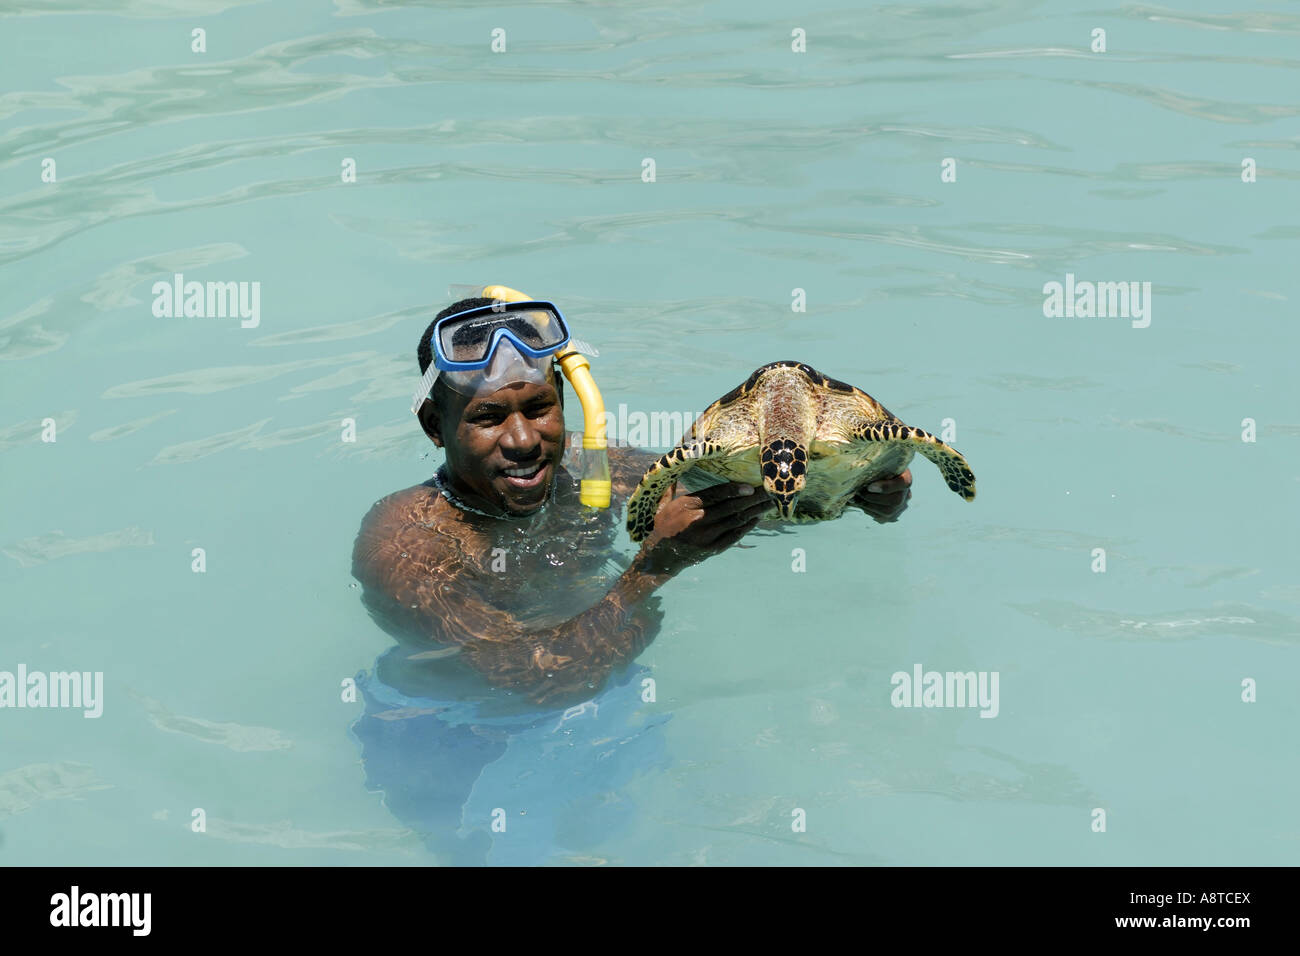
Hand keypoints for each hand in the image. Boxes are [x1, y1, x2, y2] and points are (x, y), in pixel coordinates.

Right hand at [638, 482, 770, 575]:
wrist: (662, 557)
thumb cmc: (664, 526)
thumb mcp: (663, 505)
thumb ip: (673, 487)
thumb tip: (676, 468)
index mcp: (687, 505)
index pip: (715, 495)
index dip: (734, 490)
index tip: (751, 486)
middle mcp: (698, 520)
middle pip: (731, 507)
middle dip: (753, 499)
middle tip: (770, 492)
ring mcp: (707, 536)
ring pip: (736, 520)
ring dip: (756, 512)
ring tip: (770, 504)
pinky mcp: (713, 548)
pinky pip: (735, 535)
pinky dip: (747, 526)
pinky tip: (757, 518)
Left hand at [856, 469, 911, 523]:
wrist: (877, 478)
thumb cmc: (876, 467)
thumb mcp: (877, 462)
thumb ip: (872, 465)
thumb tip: (858, 468)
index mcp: (905, 477)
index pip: (903, 483)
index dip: (886, 487)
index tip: (869, 487)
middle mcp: (906, 493)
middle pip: (895, 500)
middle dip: (873, 498)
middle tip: (858, 493)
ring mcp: (900, 507)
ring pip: (888, 512)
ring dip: (868, 506)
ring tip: (855, 498)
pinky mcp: (892, 516)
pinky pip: (881, 518)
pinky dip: (868, 511)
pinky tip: (860, 503)